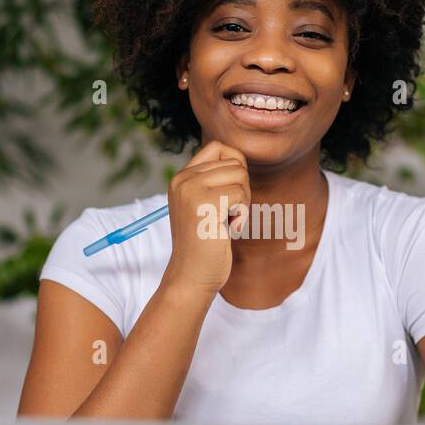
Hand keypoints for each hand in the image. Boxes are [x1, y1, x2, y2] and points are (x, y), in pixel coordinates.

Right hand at [162, 141, 250, 293]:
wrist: (192, 275)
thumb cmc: (206, 243)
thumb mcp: (204, 204)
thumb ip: (214, 180)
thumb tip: (239, 158)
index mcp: (181, 177)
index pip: (220, 148)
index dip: (236, 168)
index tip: (229, 196)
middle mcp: (182, 179)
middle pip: (235, 162)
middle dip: (241, 188)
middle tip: (228, 214)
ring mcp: (191, 190)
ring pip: (240, 176)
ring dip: (243, 201)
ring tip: (227, 221)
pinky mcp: (204, 204)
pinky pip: (240, 194)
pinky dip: (242, 214)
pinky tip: (229, 229)